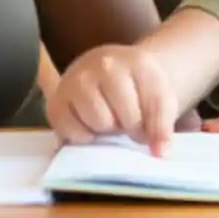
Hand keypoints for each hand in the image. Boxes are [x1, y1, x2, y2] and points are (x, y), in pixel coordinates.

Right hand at [47, 44, 179, 155]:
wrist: (116, 68)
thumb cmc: (139, 88)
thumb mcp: (161, 100)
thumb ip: (162, 126)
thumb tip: (159, 153)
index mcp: (136, 63)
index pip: (151, 107)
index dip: (155, 132)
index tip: (154, 141)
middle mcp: (103, 64)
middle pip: (123, 118)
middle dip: (126, 127)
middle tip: (126, 120)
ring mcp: (76, 78)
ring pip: (97, 124)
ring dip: (105, 130)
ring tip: (109, 118)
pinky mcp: (56, 98)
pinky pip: (70, 130)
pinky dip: (81, 135)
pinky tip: (90, 124)